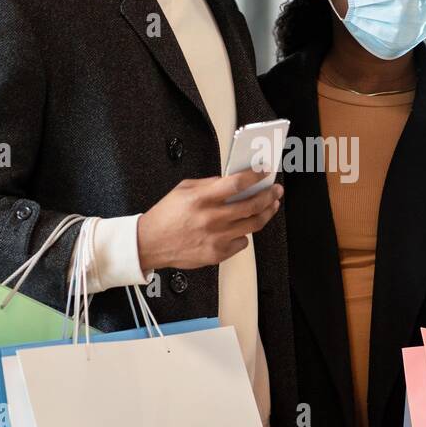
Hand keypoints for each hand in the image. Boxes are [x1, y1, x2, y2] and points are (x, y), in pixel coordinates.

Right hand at [137, 170, 282, 270]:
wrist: (150, 244)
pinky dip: (244, 233)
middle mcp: (211, 219)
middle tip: (275, 190)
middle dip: (269, 195)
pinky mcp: (217, 254)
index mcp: (201, 199)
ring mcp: (216, 238)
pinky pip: (242, 242)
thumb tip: (232, 180)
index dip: (255, 176)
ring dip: (266, 213)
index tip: (265, 171)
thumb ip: (208, 183)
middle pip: (252, 205)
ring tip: (270, 206)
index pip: (236, 184)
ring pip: (253, 225)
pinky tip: (242, 227)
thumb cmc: (166, 217)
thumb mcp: (183, 189)